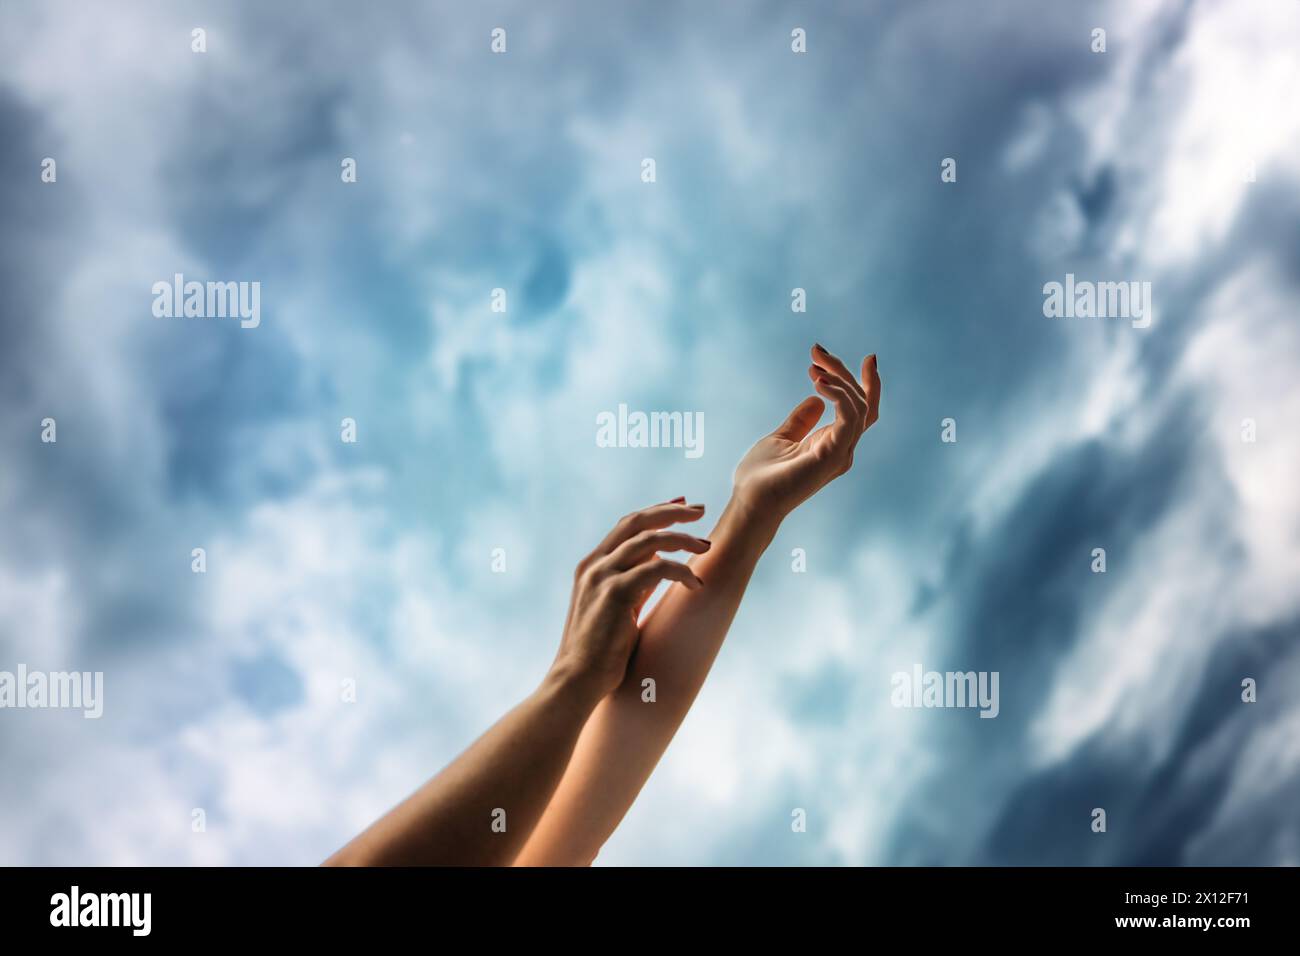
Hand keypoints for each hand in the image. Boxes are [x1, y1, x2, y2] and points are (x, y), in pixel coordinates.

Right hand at [550, 499, 710, 698]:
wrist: (577, 679)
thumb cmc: (600, 650)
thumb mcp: (617, 607)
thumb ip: (633, 582)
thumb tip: (658, 562)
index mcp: (592, 565)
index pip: (626, 525)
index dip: (656, 511)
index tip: (681, 504)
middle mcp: (594, 565)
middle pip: (636, 522)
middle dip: (671, 512)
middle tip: (700, 510)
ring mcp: (602, 576)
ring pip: (649, 540)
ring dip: (682, 539)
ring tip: (706, 547)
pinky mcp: (614, 593)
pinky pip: (656, 568)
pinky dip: (680, 572)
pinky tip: (695, 585)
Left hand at [732, 344, 880, 521]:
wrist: (751, 503)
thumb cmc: (761, 478)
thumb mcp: (781, 438)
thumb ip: (800, 420)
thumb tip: (814, 399)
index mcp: (833, 444)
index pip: (861, 410)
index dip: (867, 383)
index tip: (867, 357)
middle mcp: (842, 448)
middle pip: (861, 402)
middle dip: (844, 372)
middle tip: (817, 351)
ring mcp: (840, 453)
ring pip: (859, 406)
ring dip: (840, 379)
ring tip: (814, 365)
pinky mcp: (833, 455)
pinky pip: (849, 417)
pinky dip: (839, 395)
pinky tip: (818, 382)